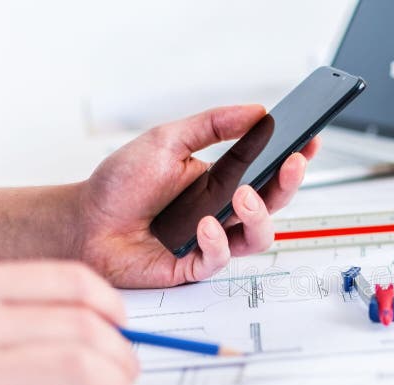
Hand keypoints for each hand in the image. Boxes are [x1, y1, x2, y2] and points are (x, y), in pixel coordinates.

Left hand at [76, 105, 319, 288]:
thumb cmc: (119, 185)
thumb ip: (211, 125)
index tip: (310, 140)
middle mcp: (222, 211)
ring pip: (259, 237)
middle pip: (274, 203)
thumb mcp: (166, 141)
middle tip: (291, 164)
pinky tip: (204, 226)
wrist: (83, 223)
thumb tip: (254, 111)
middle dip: (290, 183)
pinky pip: (221, 259)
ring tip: (242, 197)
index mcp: (221, 180)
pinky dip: (217, 242)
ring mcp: (212, 239)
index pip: (267, 169)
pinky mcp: (195, 265)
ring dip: (259, 217)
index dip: (293, 158)